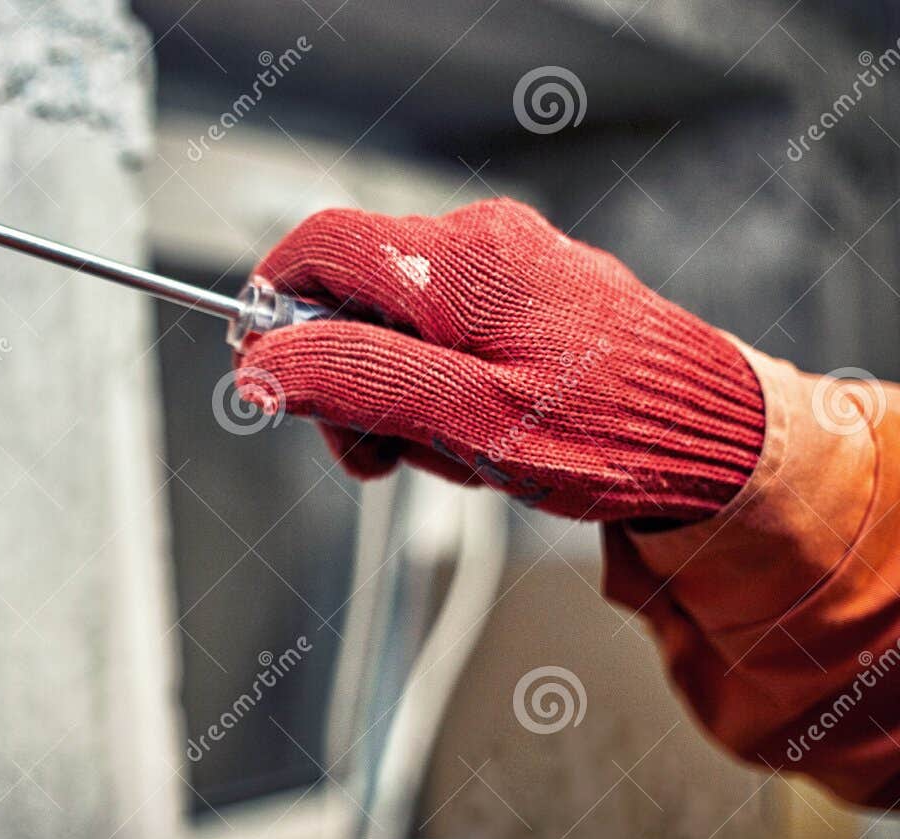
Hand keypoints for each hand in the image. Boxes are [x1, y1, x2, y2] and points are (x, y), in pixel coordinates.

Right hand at [238, 199, 765, 521]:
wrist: (720, 442)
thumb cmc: (611, 435)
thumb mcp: (466, 423)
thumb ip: (356, 385)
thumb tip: (263, 367)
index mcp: (460, 262)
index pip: (318, 247)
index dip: (270, 306)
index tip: (262, 374)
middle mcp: (483, 243)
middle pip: (352, 292)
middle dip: (343, 378)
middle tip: (376, 452)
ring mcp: (510, 263)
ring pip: (396, 321)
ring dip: (395, 395)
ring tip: (450, 451)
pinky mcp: (529, 292)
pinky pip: (446, 332)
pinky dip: (439, 388)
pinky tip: (478, 433)